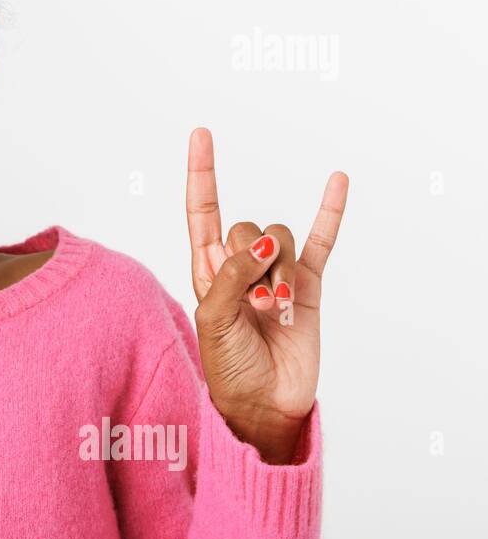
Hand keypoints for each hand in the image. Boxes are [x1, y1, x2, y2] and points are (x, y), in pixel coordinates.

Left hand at [185, 128, 347, 463]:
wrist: (262, 404)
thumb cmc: (227, 366)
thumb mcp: (213, 320)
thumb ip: (231, 277)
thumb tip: (262, 244)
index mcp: (207, 270)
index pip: (203, 212)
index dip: (202, 174)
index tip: (201, 134)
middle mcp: (240, 265)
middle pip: (246, 228)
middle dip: (250, 259)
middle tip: (252, 303)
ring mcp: (275, 272)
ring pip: (279, 238)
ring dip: (277, 272)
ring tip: (272, 309)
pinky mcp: (307, 285)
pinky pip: (320, 241)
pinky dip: (328, 212)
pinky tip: (337, 182)